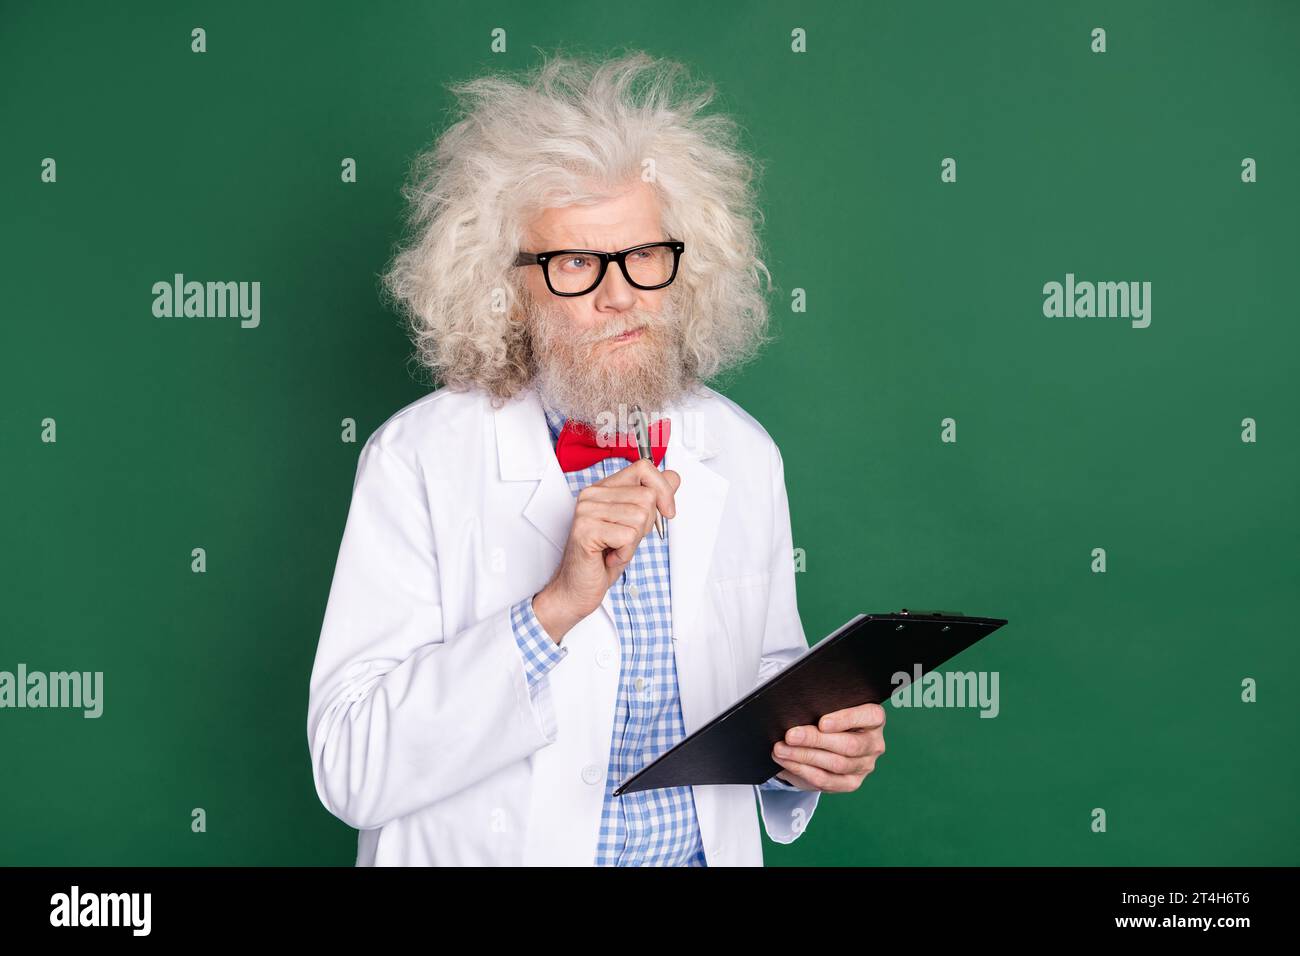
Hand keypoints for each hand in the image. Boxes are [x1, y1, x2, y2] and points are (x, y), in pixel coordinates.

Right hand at [532, 458, 679, 641]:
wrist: (578, 587)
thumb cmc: (603, 558)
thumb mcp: (635, 525)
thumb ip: (652, 499)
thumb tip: (674, 477)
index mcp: (604, 488)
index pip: (644, 468)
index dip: (663, 489)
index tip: (667, 511)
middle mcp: (592, 494)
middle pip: (647, 497)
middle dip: (647, 525)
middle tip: (625, 540)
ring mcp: (587, 511)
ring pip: (640, 517)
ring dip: (634, 542)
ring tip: (615, 549)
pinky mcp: (586, 529)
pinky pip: (628, 536)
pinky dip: (625, 553)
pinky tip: (609, 557)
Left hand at [770, 702, 885, 791]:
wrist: (826, 742)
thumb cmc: (827, 718)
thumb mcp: (827, 708)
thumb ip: (820, 707)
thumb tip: (796, 712)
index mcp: (873, 719)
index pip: (870, 716)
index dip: (846, 719)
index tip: (822, 722)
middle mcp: (873, 743)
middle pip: (848, 745)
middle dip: (815, 740)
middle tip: (790, 736)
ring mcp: (864, 765)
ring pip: (835, 764)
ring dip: (803, 757)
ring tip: (781, 749)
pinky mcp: (851, 783)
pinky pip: (826, 780)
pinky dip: (803, 771)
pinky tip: (786, 762)